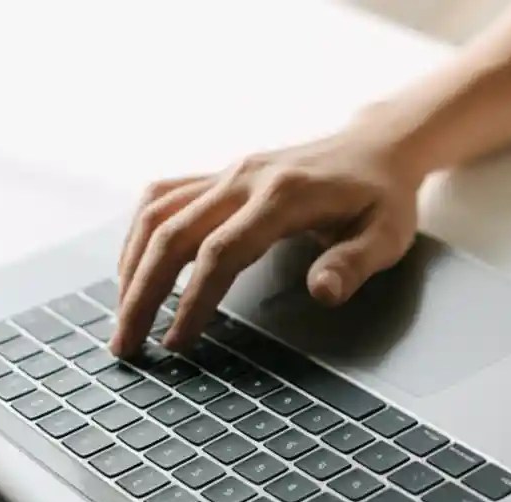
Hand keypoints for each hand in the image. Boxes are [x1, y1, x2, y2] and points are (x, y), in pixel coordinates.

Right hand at [111, 124, 423, 355]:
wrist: (376, 148)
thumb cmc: (383, 198)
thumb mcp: (387, 236)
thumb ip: (354, 265)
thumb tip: (323, 293)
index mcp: (284, 195)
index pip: (223, 252)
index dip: (194, 300)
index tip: (176, 342)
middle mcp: (245, 177)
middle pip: (173, 233)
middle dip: (142, 293)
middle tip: (126, 345)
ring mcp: (228, 172)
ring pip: (157, 213)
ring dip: (131, 265)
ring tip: (122, 315)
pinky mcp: (219, 175)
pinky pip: (163, 197)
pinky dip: (140, 233)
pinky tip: (133, 268)